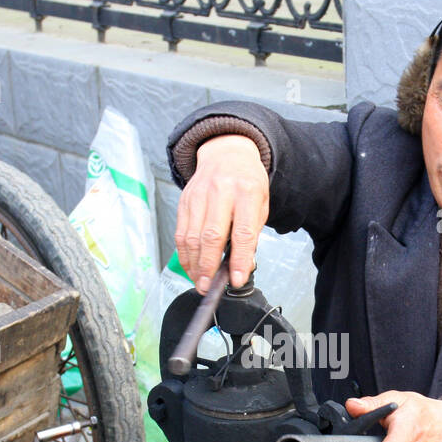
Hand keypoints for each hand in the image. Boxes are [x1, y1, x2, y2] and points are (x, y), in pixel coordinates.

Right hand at [174, 134, 268, 292]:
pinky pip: (180, 232)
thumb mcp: (260, 204)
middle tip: (208, 287)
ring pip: (191, 237)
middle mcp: (220, 191)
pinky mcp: (184, 201)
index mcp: (246, 192)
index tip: (235, 280)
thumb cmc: (247, 182)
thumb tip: (242, 267)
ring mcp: (198, 195)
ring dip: (194, 264)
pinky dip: (184, 254)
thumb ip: (252, 235)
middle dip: (208, 267)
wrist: (227, 154)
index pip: (242, 232)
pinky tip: (190, 266)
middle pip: (211, 236)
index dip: (238, 259)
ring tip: (200, 281)